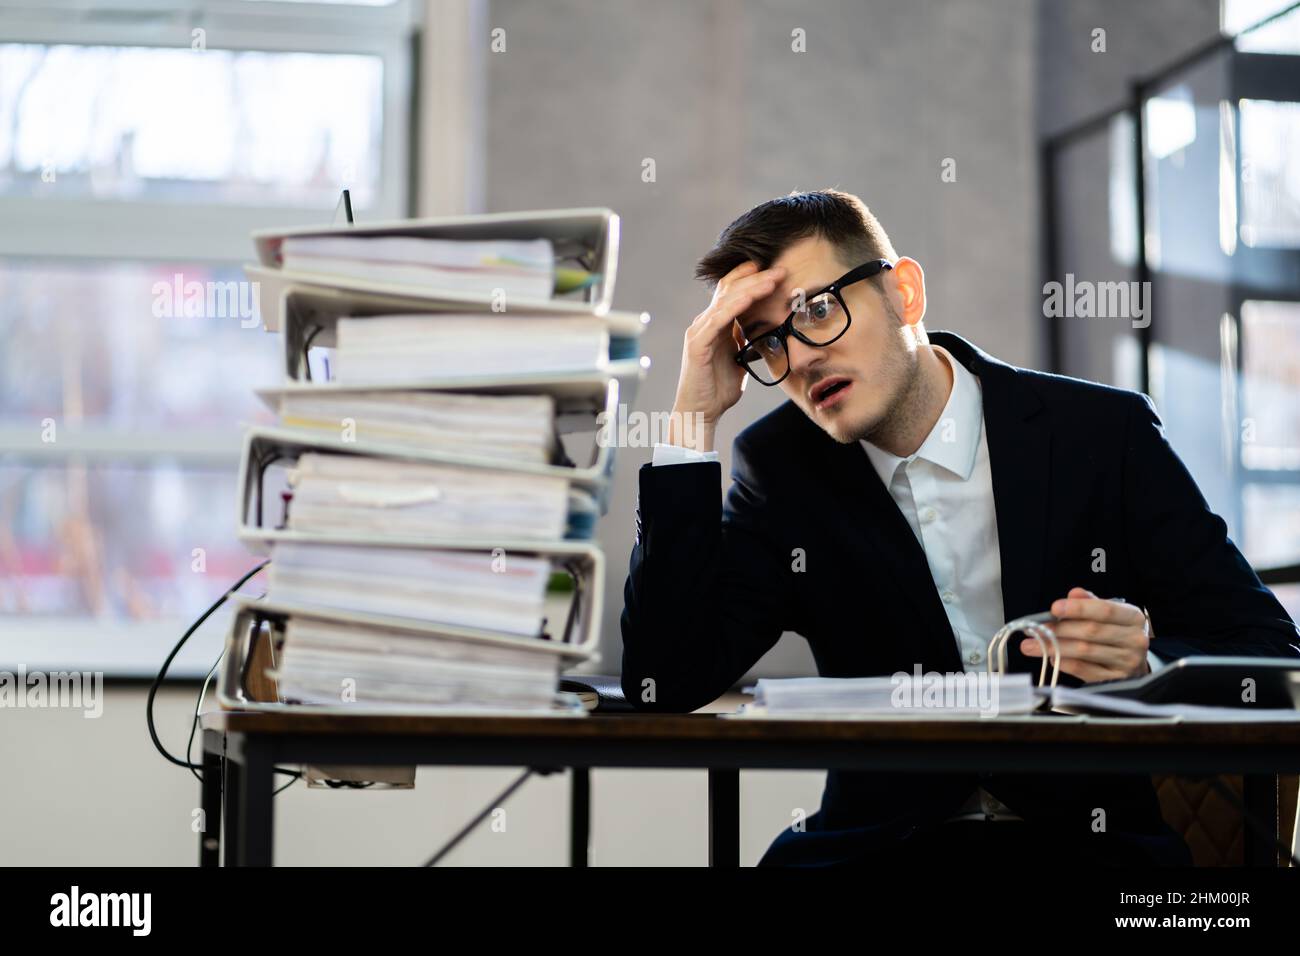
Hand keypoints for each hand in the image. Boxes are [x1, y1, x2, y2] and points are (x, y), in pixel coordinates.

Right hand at [668, 261, 786, 451]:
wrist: (699, 414)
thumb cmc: (718, 390)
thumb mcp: (739, 360)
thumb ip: (745, 342)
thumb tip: (764, 332)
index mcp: (716, 325)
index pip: (731, 292)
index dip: (751, 278)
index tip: (776, 270)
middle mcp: (705, 323)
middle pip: (730, 290)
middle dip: (756, 278)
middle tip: (780, 270)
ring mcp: (699, 331)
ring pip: (726, 301)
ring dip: (751, 288)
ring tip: (772, 279)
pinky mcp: (697, 344)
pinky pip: (717, 320)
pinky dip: (734, 307)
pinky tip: (749, 298)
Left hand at [1020, 587, 1150, 681]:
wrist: (1133, 663)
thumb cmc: (1115, 633)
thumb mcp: (1108, 615)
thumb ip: (1090, 603)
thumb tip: (1074, 594)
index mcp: (1133, 617)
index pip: (1105, 610)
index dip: (1078, 608)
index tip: (1054, 608)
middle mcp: (1134, 639)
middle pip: (1091, 631)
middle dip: (1058, 629)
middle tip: (1034, 629)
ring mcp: (1127, 662)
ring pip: (1084, 651)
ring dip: (1054, 647)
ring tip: (1031, 645)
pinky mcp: (1116, 680)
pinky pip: (1083, 670)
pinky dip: (1063, 662)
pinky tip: (1050, 657)